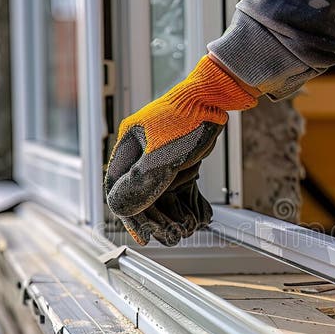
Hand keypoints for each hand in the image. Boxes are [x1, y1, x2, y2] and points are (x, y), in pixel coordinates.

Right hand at [104, 55, 256, 244]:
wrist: (216, 98)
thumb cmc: (187, 118)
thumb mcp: (161, 155)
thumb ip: (140, 183)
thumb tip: (119, 208)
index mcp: (128, 146)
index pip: (118, 186)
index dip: (128, 213)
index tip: (142, 235)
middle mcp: (141, 153)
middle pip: (139, 193)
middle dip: (152, 217)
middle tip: (165, 236)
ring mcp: (161, 157)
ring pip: (159, 194)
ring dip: (169, 214)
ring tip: (180, 231)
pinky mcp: (180, 160)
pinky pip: (176, 188)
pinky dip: (183, 204)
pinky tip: (192, 217)